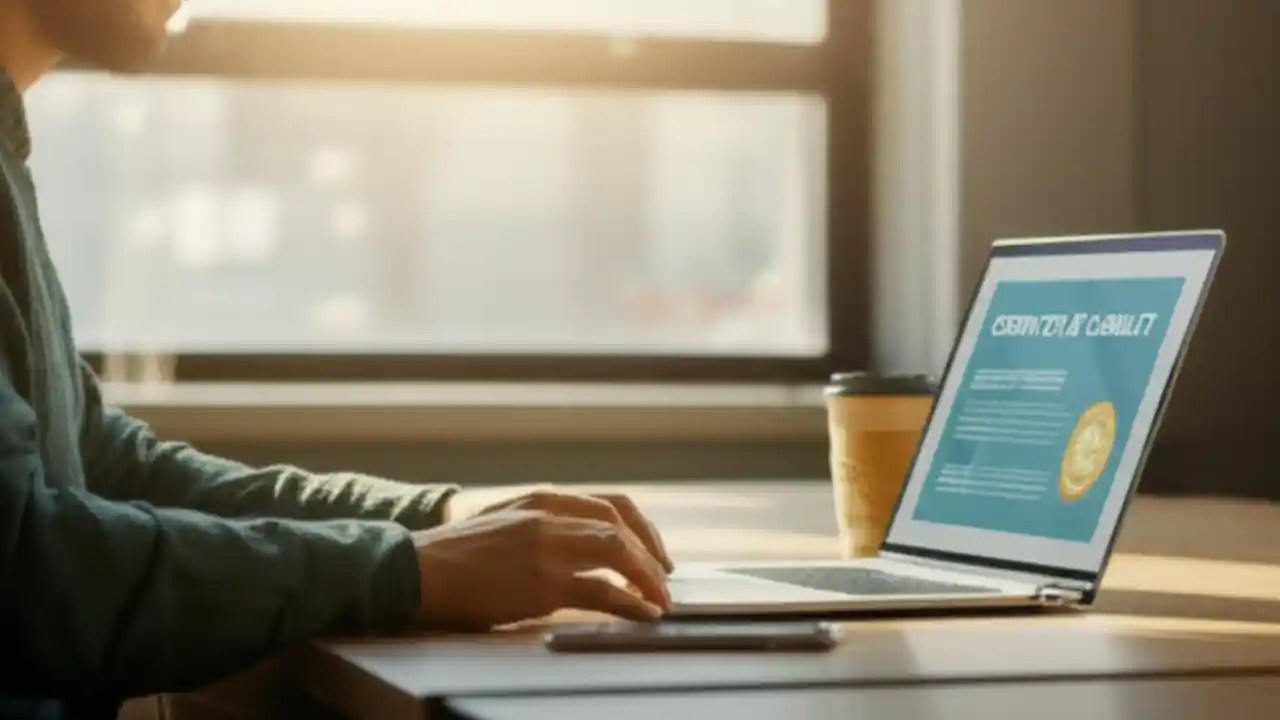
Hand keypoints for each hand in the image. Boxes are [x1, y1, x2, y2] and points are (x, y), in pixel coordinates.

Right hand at [412, 509, 671, 629]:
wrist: (417, 570)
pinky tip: (643, 613)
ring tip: (660, 601)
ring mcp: (547, 548)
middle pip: (621, 527)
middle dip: (652, 555)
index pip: (610, 505)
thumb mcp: (505, 520)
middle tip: (663, 581)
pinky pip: (602, 591)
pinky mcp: (542, 583)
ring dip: (647, 579)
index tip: (656, 551)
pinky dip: (630, 602)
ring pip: (618, 553)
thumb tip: (582, 544)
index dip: (642, 528)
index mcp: (542, 499)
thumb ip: (543, 523)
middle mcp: (549, 516)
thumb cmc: (456, 555)